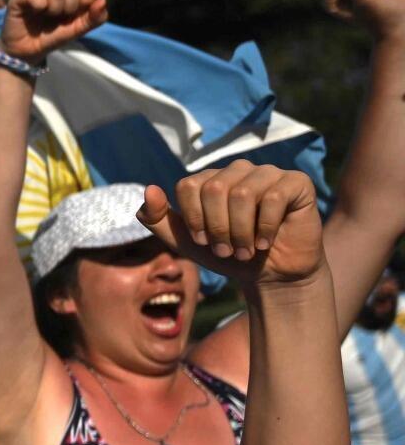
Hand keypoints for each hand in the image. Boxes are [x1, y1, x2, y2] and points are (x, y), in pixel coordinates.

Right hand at [0, 0, 105, 60]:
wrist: (27, 52)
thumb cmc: (52, 37)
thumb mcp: (78, 29)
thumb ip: (95, 18)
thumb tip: (103, 1)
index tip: (76, 13)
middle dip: (71, 6)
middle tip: (59, 17)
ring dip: (55, 9)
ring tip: (46, 16)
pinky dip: (40, 7)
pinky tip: (34, 12)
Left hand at [140, 161, 323, 286]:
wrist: (271, 273)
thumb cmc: (229, 254)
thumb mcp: (185, 241)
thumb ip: (158, 219)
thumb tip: (148, 189)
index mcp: (211, 179)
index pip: (188, 186)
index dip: (194, 219)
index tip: (204, 242)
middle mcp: (238, 170)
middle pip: (214, 189)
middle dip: (217, 228)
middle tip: (227, 250)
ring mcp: (268, 173)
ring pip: (243, 193)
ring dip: (241, 231)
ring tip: (246, 250)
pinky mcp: (296, 183)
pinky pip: (273, 197)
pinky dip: (265, 228)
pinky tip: (266, 242)